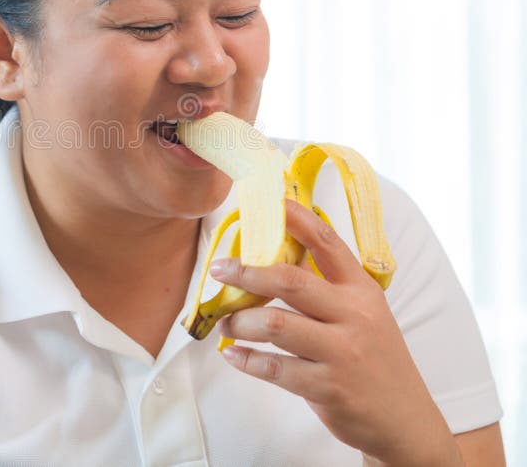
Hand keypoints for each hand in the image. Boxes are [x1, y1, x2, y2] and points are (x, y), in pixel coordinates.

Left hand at [209, 199, 460, 465]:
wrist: (405, 420)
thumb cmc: (373, 357)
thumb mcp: (363, 314)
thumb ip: (327, 287)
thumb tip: (273, 257)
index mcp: (361, 290)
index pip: (327, 243)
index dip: (297, 220)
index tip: (269, 204)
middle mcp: (354, 316)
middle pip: (291, 281)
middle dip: (247, 272)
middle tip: (219, 270)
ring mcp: (342, 352)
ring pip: (276, 325)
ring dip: (240, 322)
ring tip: (225, 323)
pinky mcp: (328, 387)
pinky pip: (275, 368)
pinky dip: (246, 360)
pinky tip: (232, 354)